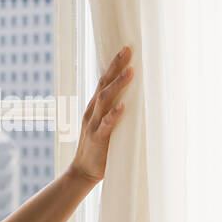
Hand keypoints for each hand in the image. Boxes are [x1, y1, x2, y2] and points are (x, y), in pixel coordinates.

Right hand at [68, 45, 134, 184]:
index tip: (126, 49)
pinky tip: (122, 107)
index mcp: (96, 107)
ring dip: (118, 85)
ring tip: (130, 72)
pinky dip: (114, 115)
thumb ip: (118, 113)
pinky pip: (106, 124)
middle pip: (104, 84)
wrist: (83, 171)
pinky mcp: (97, 139)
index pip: (104, 80)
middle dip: (116, 66)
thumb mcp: (108, 126)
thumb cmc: (101, 148)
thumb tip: (139, 101)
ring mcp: (94, 124)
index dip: (114, 65)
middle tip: (128, 51)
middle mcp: (93, 111)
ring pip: (105, 100)